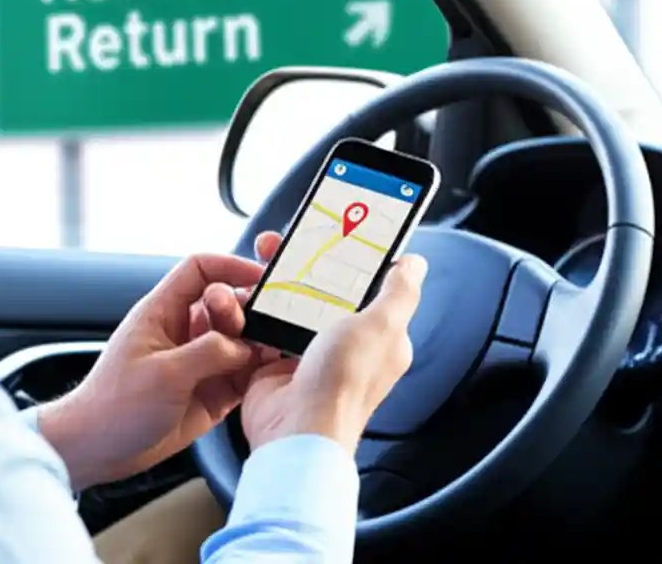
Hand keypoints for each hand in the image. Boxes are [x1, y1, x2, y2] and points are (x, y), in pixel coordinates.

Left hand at [35, 252, 267, 488]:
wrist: (99, 450)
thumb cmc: (116, 405)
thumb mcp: (165, 373)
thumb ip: (210, 351)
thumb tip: (246, 345)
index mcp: (163, 312)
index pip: (200, 269)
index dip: (231, 267)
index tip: (261, 278)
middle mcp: (184, 332)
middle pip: (227, 303)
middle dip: (248, 311)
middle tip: (258, 330)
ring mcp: (199, 362)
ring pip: (241, 339)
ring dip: (258, 343)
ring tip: (271, 353)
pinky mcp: (210, 392)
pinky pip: (243, 374)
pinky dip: (259, 372)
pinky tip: (268, 376)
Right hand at [241, 233, 427, 454]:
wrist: (296, 430)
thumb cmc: (344, 384)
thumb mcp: (382, 325)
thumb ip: (400, 292)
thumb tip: (416, 265)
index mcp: (378, 336)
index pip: (368, 286)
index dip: (350, 258)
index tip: (331, 233)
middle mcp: (344, 344)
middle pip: (322, 290)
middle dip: (301, 264)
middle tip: (281, 244)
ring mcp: (307, 354)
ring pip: (288, 304)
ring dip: (272, 283)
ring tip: (258, 263)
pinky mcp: (275, 362)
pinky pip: (263, 326)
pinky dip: (252, 310)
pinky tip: (245, 294)